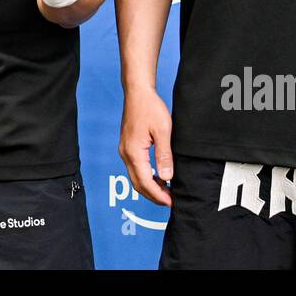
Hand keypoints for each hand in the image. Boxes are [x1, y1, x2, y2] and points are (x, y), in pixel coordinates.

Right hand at [118, 88, 173, 206]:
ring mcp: (125, 150)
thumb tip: (167, 178)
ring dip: (150, 187)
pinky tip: (159, 176)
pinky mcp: (128, 146)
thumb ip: (164, 155)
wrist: (138, 92)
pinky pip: (135, 168)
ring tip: (167, 191)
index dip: (158, 195)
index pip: (145, 182)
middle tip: (170, 201)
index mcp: (133, 152)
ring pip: (136, 177)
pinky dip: (146, 176)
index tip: (171, 202)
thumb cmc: (150, 108)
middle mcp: (125, 153)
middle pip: (138, 184)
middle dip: (153, 195)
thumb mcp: (163, 131)